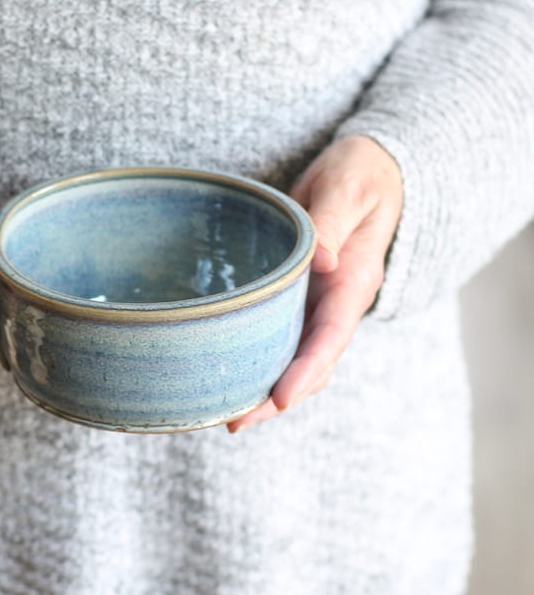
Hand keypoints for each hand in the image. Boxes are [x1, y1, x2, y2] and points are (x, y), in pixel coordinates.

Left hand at [227, 135, 402, 431]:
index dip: (306, 372)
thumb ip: (333, 221)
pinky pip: (283, 339)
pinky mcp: (300, 299)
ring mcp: (320, 305)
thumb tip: (324, 263)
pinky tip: (232, 374)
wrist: (367, 171)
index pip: (331, 338)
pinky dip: (262, 362)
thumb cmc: (359, 174)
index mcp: (354, 282)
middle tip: (234, 423)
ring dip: (267, 390)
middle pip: (313, 365)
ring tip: (227, 415)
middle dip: (277, 399)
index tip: (279, 400)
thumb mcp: (348, 187)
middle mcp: (338, 303)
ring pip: (297, 359)